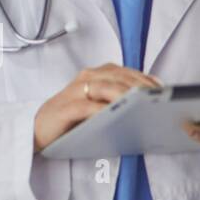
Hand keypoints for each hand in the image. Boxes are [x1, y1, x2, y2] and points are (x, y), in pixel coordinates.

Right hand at [34, 63, 160, 151]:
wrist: (38, 129)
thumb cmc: (72, 118)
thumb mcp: (96, 105)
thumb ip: (115, 99)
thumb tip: (148, 103)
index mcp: (93, 75)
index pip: (123, 71)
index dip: (143, 78)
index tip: (160, 89)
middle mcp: (84, 79)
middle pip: (115, 76)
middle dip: (137, 85)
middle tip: (155, 97)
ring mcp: (73, 92)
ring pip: (102, 86)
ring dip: (123, 94)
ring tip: (139, 103)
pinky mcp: (64, 109)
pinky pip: (85, 106)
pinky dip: (100, 109)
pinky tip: (113, 114)